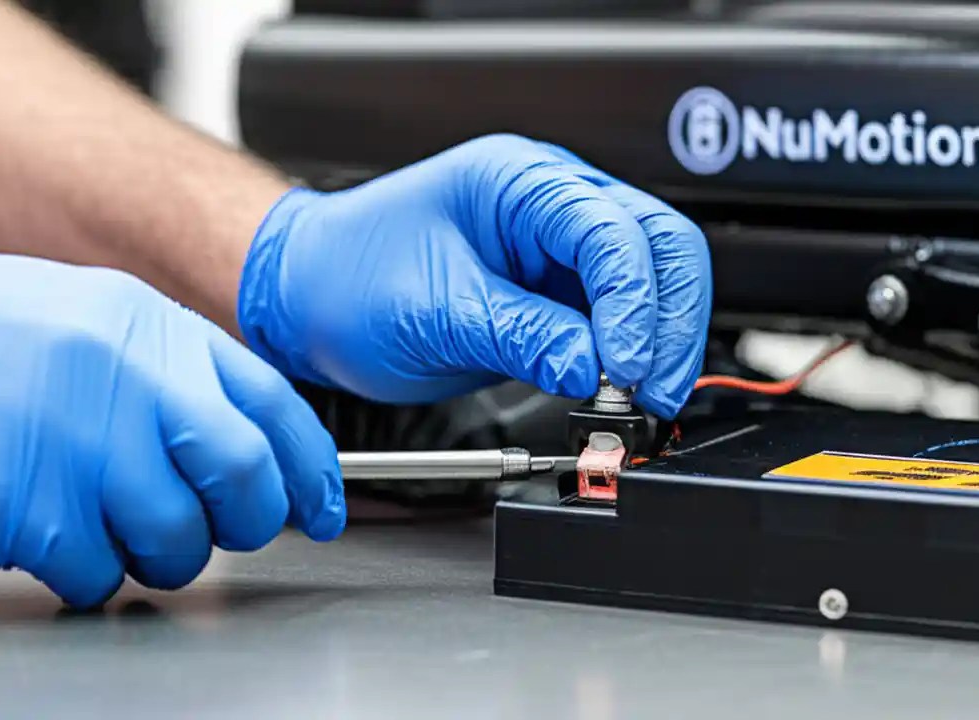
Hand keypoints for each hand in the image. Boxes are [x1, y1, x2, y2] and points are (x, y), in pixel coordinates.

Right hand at [0, 234, 344, 608]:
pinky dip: (83, 575)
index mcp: (146, 324)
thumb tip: (226, 434)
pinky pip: (98, 574)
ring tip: (103, 531)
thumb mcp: (72, 317)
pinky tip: (48, 541)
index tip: (322, 507)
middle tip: (216, 530)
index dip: (311, 465)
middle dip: (246, 520)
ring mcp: (83, 442)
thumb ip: (156, 370)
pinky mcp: (31, 508)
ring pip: (180, 539)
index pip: (272, 400)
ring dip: (156, 556)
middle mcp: (130, 377)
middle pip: (246, 475)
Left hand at [239, 134, 711, 418]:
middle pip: (658, 246)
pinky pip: (616, 321)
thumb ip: (520, 335)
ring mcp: (557, 250)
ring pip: (651, 283)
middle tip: (651, 393)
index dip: (632, 303)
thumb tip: (593, 369)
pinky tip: (617, 395)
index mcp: (518, 183)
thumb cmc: (349, 278)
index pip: (612, 231)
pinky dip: (629, 359)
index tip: (624, 368)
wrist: (310, 299)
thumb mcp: (432, 311)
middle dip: (668, 322)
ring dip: (658, 343)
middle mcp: (550, 205)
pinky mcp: (554, 296)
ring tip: (638, 403)